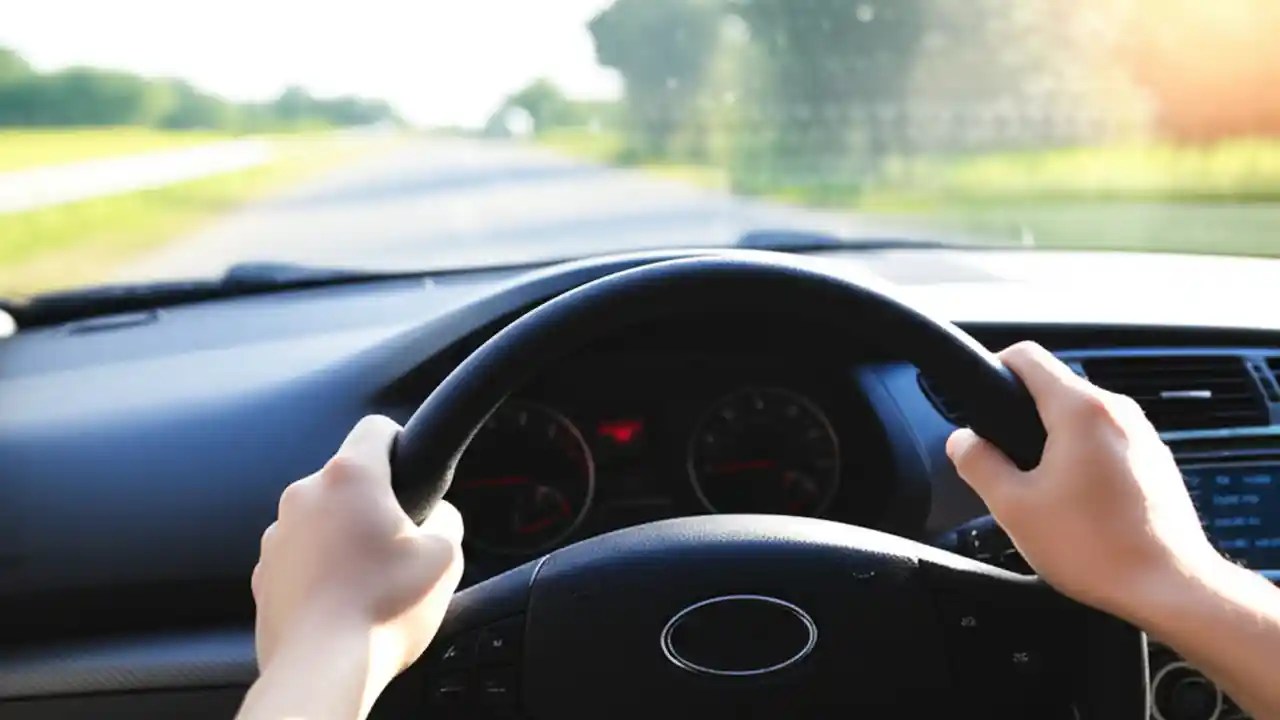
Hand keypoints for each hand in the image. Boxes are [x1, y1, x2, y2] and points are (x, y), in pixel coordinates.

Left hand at [251, 415, 463, 691]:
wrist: (323, 669)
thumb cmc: (383, 608)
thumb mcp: (446, 555)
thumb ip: (445, 521)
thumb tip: (437, 519)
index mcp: (350, 478)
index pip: (376, 428)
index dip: (400, 445)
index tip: (411, 471)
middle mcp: (304, 496)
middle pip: (347, 480)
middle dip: (373, 504)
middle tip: (400, 543)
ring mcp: (276, 536)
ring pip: (320, 520)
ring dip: (343, 538)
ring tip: (370, 580)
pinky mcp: (263, 574)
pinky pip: (299, 558)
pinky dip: (319, 571)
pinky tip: (343, 601)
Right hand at [945, 341, 1220, 621]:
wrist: (1169, 588)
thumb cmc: (1095, 548)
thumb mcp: (1013, 507)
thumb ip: (977, 463)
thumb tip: (961, 441)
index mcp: (1080, 410)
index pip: (1026, 356)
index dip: (994, 370)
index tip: (982, 402)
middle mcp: (1118, 411)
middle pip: (1054, 389)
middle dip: (1023, 419)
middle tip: (1008, 467)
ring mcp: (1143, 435)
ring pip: (1081, 419)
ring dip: (1054, 444)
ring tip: (1045, 494)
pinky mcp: (1156, 461)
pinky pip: (1107, 444)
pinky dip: (1085, 462)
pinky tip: (1079, 506)